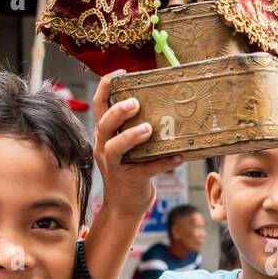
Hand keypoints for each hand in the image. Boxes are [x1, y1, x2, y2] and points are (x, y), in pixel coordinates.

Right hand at [91, 71, 184, 218]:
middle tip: (135, 102)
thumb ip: (136, 127)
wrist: (125, 205)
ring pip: (115, 148)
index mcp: (105, 135)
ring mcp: (115, 166)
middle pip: (104, 125)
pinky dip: (162, 164)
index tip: (120, 73)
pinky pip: (146, 170)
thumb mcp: (128, 147)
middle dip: (117, 112)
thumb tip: (165, 105)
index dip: (105, 87)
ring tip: (148, 129)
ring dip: (131, 136)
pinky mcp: (130, 180)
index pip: (99, 106)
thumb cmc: (131, 169)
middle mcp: (105, 148)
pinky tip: (178, 157)